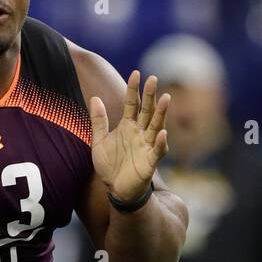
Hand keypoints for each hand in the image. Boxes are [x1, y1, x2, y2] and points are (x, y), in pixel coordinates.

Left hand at [90, 71, 170, 203]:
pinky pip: (157, 151)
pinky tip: (162, 133)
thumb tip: (94, 98)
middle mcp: (140, 133)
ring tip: (166, 98)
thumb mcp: (99, 141)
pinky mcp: (150, 162)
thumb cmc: (109, 165)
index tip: (136, 73)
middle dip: (150, 95)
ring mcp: (146, 146)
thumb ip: (98, 121)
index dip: (133, 90)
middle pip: (147, 111)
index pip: (132, 104)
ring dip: (161, 113)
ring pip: (156, 126)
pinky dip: (160, 143)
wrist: (115, 189)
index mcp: (127, 126)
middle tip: (153, 78)